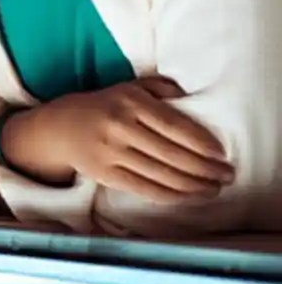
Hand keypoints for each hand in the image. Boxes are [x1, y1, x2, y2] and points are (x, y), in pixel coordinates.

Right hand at [36, 77, 234, 202]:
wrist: (57, 128)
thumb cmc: (103, 106)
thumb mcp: (128, 87)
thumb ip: (160, 87)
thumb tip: (190, 99)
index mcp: (129, 103)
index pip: (174, 126)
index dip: (201, 143)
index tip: (222, 154)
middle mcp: (119, 127)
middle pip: (171, 154)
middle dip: (205, 169)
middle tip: (227, 176)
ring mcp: (110, 153)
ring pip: (161, 175)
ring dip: (194, 186)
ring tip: (214, 189)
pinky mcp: (104, 174)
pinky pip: (144, 189)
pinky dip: (171, 196)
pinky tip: (189, 197)